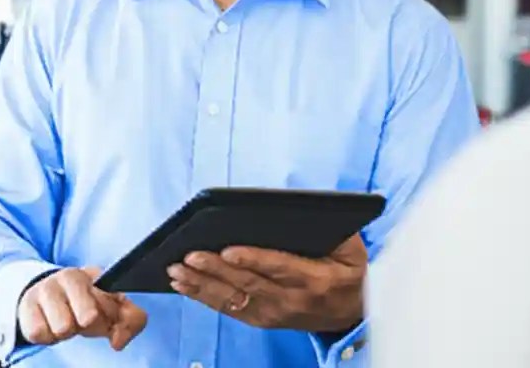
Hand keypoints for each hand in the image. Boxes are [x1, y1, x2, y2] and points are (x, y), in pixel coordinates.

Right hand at [18, 267, 147, 350]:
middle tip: (82, 320)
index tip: (106, 317)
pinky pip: (39, 333)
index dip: (111, 317)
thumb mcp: (110, 307)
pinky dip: (46, 336)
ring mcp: (45, 290)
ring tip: (64, 321)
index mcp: (92, 275)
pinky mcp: (26, 307)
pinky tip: (48, 325)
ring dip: (65, 331)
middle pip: (90, 318)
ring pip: (63, 328)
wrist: (42, 296)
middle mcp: (67, 277)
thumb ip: (129, 321)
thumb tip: (118, 342)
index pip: (113, 304)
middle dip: (88, 326)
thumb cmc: (81, 303)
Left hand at [167, 234, 366, 332]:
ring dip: (201, 285)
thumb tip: (304, 210)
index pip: (279, 268)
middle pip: (248, 284)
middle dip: (215, 269)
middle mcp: (291, 300)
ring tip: (176, 270)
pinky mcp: (261, 319)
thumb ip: (335, 231)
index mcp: (314, 280)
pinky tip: (183, 284)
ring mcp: (274, 313)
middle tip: (189, 256)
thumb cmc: (347, 273)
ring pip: (233, 299)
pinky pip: (229, 309)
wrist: (351, 314)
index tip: (228, 250)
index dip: (253, 260)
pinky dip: (203, 296)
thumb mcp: (352, 250)